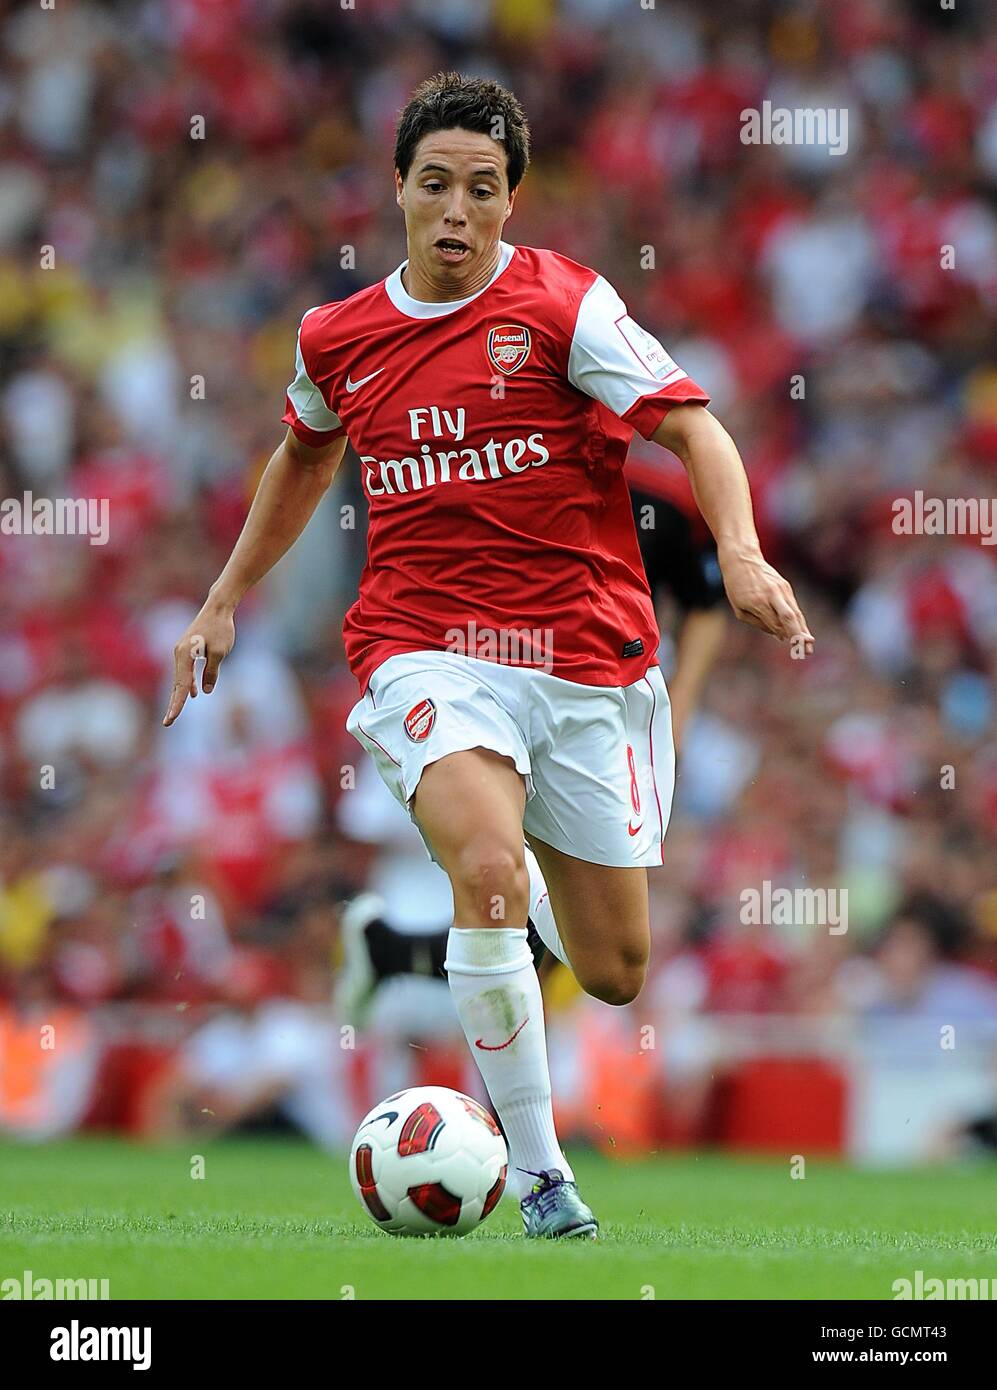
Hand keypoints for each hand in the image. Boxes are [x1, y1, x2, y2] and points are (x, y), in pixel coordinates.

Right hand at [163, 599, 235, 725]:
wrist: (218, 607)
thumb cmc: (221, 629)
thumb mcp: (220, 653)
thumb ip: (211, 672)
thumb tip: (205, 691)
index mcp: (184, 656)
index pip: (180, 686)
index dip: (176, 705)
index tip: (171, 720)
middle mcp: (178, 654)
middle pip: (176, 684)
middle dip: (174, 704)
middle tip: (168, 723)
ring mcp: (181, 650)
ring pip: (180, 678)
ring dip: (180, 695)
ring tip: (176, 713)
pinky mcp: (187, 648)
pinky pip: (185, 670)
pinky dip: (187, 682)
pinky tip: (193, 693)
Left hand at [718, 543, 813, 652]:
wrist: (742, 558)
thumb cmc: (736, 586)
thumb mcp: (739, 608)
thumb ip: (759, 623)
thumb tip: (780, 636)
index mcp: (758, 601)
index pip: (775, 623)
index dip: (785, 636)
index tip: (794, 648)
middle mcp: (772, 595)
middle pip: (789, 617)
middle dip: (799, 634)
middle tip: (807, 650)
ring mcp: (781, 589)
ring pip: (795, 612)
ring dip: (803, 630)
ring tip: (809, 646)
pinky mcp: (786, 587)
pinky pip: (793, 607)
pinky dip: (798, 620)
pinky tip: (803, 632)